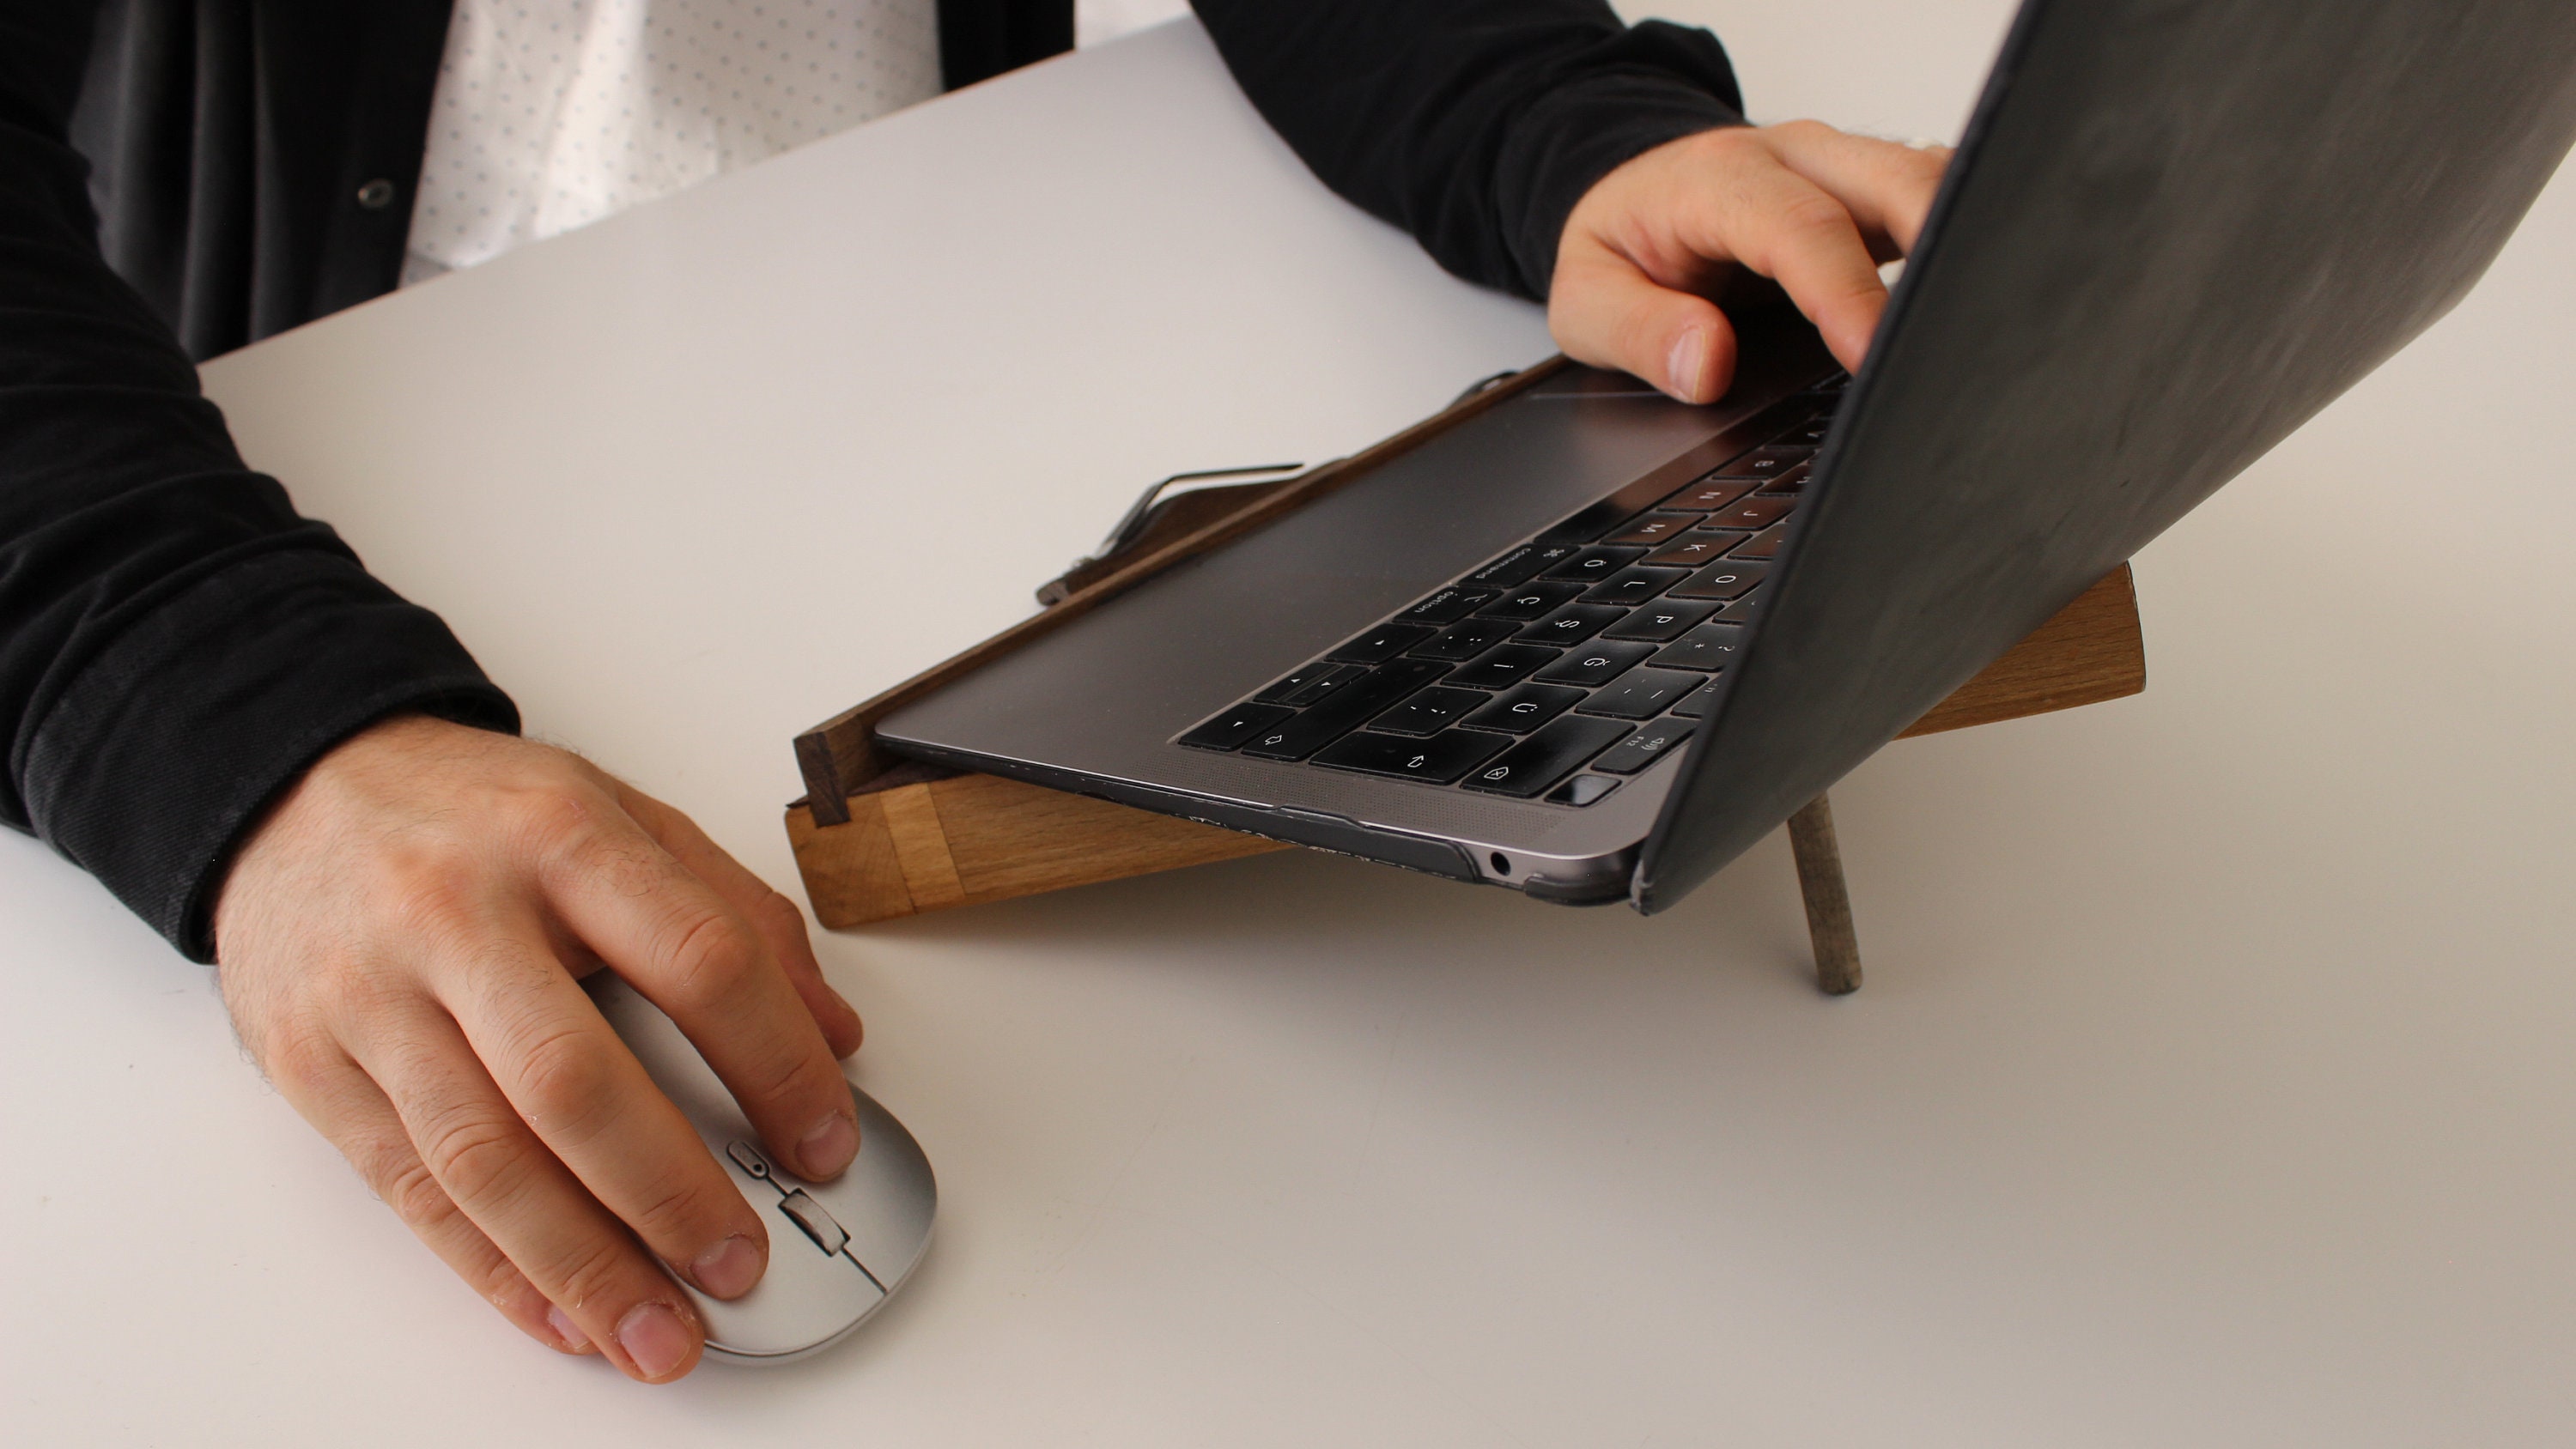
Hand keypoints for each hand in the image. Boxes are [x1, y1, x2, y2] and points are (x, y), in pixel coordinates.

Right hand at [213, 714, 863, 1381]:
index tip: (824, 1141)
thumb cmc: (474, 814)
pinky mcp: (313, 1065)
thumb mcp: (623, 816)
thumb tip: (834, 1032)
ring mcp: (374, 995)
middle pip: (574, 1080)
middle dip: (669, 1192)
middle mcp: (458, 914)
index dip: (778, 1064)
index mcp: (562, 838)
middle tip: (737, 1262)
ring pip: (482, 1159)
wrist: (298, 788)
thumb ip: (737, 913)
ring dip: (581, 1265)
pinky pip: (410, 1191)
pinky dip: (494, 1269)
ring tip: (656, 1330)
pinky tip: (558, 1311)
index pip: (700, 960)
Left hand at [1549, 121, 1952, 401]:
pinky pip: (1932, 199)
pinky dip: (1961, 239)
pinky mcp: (1870, 192)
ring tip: (1975, 323)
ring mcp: (1840, 169)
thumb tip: (1708, 365)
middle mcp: (1793, 157)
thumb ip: (1637, 332)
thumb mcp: (1584, 300)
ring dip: (1963, 239)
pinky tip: (1974, 295)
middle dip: (1942, 246)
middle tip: (1956, 336)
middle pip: (1892, 182)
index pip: (1800, 227)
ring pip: (1928, 181)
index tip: (1871, 354)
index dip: (1843, 291)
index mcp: (1719, 179)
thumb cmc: (1621, 244)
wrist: (1632, 190)